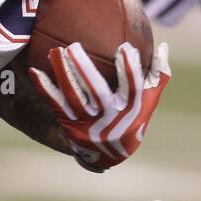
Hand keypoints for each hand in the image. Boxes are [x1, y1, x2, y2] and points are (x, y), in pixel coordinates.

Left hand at [29, 41, 170, 171]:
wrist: (109, 154)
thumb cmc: (132, 119)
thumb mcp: (148, 102)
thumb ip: (158, 76)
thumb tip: (166, 47)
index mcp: (129, 111)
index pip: (131, 89)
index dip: (129, 70)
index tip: (124, 48)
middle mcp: (108, 118)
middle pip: (96, 92)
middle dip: (85, 69)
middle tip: (74, 46)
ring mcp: (87, 122)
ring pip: (73, 97)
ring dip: (63, 74)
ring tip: (54, 51)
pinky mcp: (69, 124)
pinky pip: (55, 104)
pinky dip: (45, 88)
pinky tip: (34, 71)